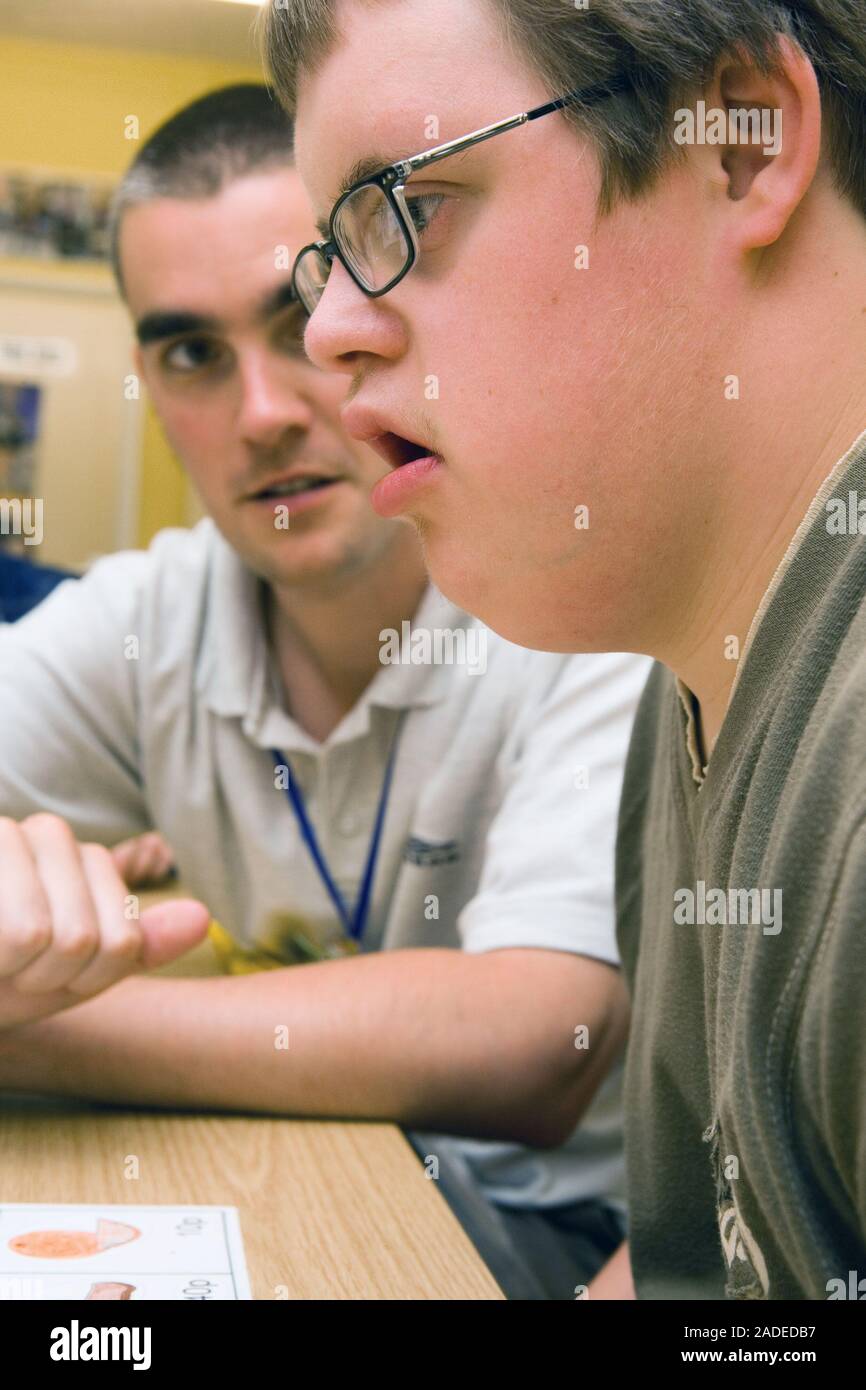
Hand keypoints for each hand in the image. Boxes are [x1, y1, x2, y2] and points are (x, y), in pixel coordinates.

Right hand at [0, 814, 208, 1028]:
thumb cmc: (0, 977)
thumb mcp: (75, 969)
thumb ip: (137, 943)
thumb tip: (201, 916)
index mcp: (73, 853)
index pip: (119, 938)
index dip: (84, 980)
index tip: (43, 972)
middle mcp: (35, 833)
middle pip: (83, 938)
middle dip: (45, 979)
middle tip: (8, 970)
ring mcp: (3, 840)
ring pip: (44, 935)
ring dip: (11, 973)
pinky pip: (16, 933)